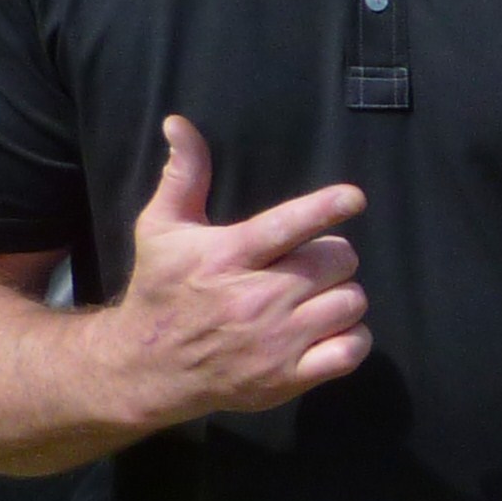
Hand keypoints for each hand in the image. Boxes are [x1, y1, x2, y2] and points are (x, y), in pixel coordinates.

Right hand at [101, 115, 369, 425]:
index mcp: (226, 257)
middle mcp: (254, 298)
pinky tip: (330, 330)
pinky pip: (351, 350)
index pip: (285, 226)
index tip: (353, 198)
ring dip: (342, 295)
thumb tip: (179, 122)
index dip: (325, 208)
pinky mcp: (288, 378)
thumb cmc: (161, 290)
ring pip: (350, 302)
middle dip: (331, 255)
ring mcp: (275, 342)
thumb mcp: (161, 229)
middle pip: (335, 260)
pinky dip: (352, 338)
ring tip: (317, 297)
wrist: (148, 368)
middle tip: (311, 263)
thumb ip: (183, 175)